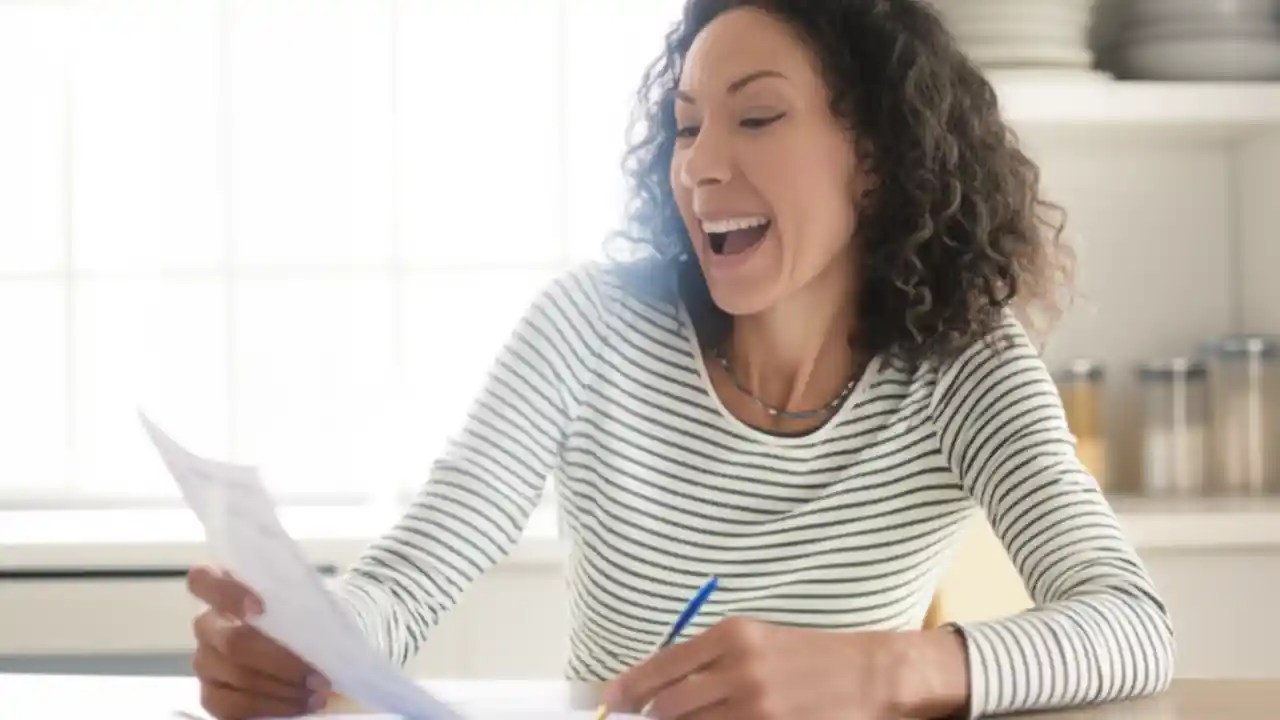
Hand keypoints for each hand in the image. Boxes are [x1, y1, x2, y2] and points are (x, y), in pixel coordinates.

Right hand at [187, 565, 330, 718]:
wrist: (303, 646)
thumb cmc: (301, 615)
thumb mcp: (303, 600)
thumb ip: (301, 602)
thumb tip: (324, 626)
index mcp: (222, 592)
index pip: (202, 580)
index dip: (228, 593)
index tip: (262, 607)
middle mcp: (207, 626)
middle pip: (232, 641)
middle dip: (281, 662)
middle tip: (318, 675)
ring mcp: (204, 662)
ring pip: (237, 677)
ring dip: (282, 689)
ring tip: (316, 694)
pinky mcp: (210, 695)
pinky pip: (232, 708)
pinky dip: (270, 707)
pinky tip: (297, 705)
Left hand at [601, 617, 968, 719]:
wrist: (870, 674)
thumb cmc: (811, 656)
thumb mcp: (758, 640)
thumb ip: (711, 657)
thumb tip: (662, 684)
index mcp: (733, 636)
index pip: (663, 665)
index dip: (630, 688)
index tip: (612, 701)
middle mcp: (739, 669)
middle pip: (670, 705)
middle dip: (649, 717)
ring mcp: (755, 707)